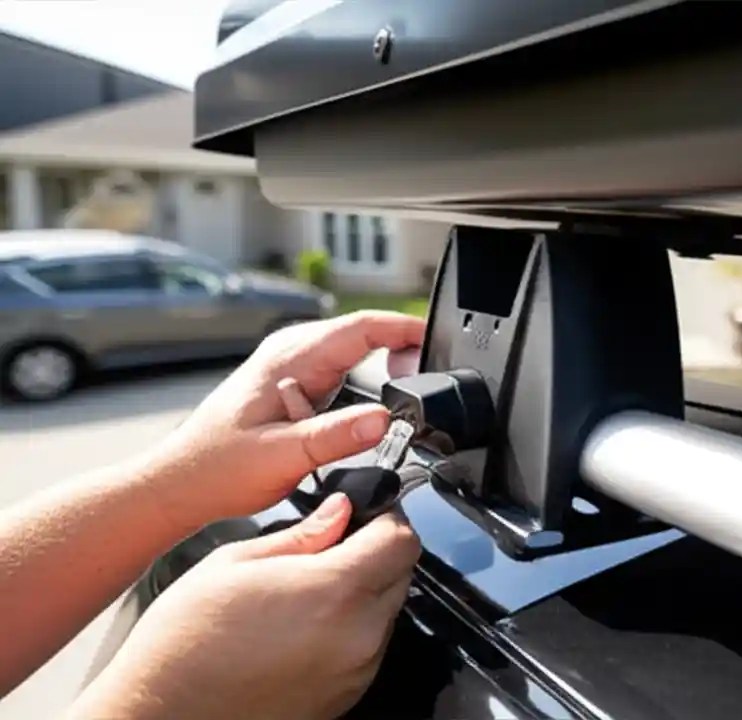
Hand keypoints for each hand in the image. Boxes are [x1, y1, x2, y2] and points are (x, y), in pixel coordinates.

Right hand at [67, 493, 420, 719]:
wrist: (163, 713)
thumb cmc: (184, 644)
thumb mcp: (235, 563)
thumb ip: (303, 534)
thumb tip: (339, 510)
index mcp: (334, 592)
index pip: (401, 540)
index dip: (387, 517)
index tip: (365, 512)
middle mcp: (357, 635)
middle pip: (401, 573)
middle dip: (376, 551)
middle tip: (331, 547)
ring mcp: (356, 671)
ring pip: (386, 611)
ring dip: (363, 592)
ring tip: (306, 592)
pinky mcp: (347, 695)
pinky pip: (368, 647)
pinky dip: (351, 628)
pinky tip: (304, 626)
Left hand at [144, 311, 425, 531]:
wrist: (181, 484)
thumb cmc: (216, 467)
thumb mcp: (281, 455)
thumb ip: (334, 436)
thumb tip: (383, 420)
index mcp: (290, 358)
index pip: (362, 326)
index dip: (405, 330)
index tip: (437, 343)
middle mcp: (294, 354)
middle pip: (366, 333)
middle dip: (405, 349)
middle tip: (431, 381)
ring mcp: (296, 368)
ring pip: (358, 353)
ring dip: (388, 367)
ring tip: (412, 392)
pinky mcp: (298, 387)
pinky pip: (346, 373)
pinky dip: (371, 383)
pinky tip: (380, 407)